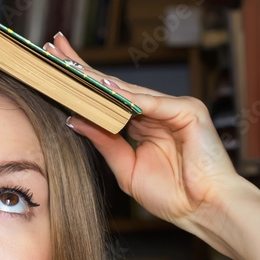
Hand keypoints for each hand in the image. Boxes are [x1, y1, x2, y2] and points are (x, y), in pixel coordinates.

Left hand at [45, 34, 245, 248]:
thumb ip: (104, 142)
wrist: (204, 210)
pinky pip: (153, 103)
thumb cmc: (173, 196)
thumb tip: (74, 119)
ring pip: (130, 91)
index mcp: (143, 125)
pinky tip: (105, 91)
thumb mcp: (126, 168)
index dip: (82, 85)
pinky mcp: (189, 111)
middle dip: (85, 69)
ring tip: (71, 66)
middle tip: (56, 48)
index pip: (108, 100)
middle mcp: (157, 111)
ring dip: (100, 79)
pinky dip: (130, 98)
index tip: (54, 70)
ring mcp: (174, 109)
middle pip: (115, 87)